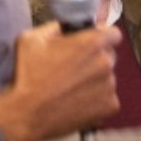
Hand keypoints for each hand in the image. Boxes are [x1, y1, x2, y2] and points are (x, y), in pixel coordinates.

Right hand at [0, 23, 120, 140]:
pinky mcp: (110, 106)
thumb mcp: (31, 39)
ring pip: (108, 78)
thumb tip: (66, 26)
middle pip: (110, 56)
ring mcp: (110, 86)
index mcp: (92, 43)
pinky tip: (77, 102)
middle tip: (74, 68)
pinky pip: (108, 98)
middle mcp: (106, 63)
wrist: (26, 114)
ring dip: (95, 80)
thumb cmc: (27, 76)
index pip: (113, 33)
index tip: (90, 44)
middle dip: (95, 59)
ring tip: (72, 88)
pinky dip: (97, 100)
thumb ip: (55, 27)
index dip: (101, 37)